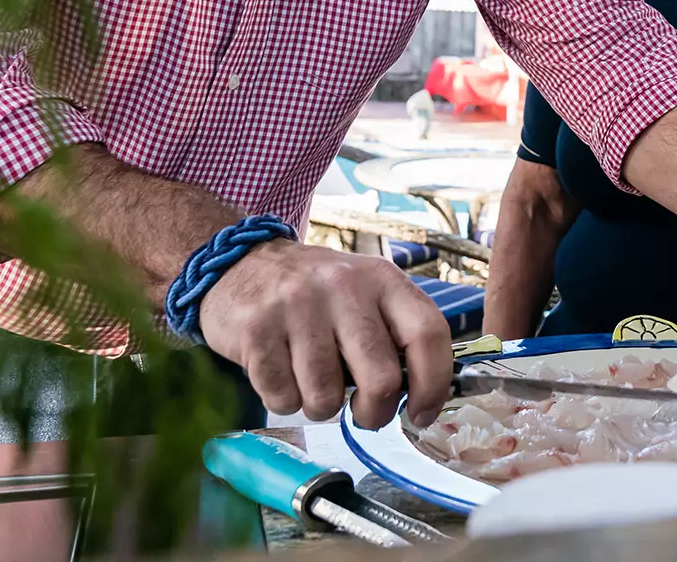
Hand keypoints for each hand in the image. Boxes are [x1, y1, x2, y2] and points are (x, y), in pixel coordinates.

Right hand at [198, 239, 452, 429]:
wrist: (243, 264)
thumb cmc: (316, 293)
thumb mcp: (366, 294)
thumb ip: (396, 335)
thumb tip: (422, 398)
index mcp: (382, 278)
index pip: (428, 334)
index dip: (433, 385)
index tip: (421, 413)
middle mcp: (343, 286)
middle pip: (381, 380)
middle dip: (374, 413)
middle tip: (363, 412)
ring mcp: (297, 305)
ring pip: (326, 398)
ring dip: (321, 406)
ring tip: (313, 380)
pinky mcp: (255, 328)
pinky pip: (283, 398)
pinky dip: (284, 400)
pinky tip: (282, 372)